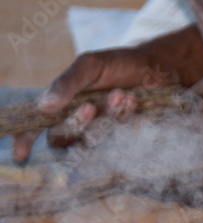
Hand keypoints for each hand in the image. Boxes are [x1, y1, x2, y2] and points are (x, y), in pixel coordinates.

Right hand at [13, 25, 202, 161]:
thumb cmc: (119, 65)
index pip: (37, 125)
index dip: (25, 139)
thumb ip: (67, 84)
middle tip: (92, 106)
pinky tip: (133, 101)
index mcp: (61, 101)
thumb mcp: (90, 66)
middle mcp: (76, 119)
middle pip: (61, 137)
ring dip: (106, 118)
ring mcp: (100, 129)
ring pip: (90, 139)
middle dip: (76, 124)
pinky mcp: (122, 136)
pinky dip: (124, 118)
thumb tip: (43, 108)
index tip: (21, 153)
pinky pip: (117, 138)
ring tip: (122, 95)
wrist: (157, 69)